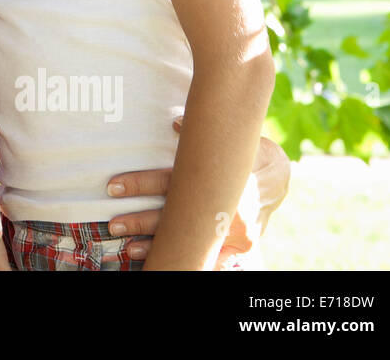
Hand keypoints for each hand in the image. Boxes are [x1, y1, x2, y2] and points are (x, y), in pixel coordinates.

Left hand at [105, 119, 288, 268]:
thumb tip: (176, 124)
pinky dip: (193, 262)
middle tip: (113, 224)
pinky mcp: (242, 245)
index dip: (140, 184)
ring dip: (158, 245)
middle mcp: (224, 207)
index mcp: (214, 178)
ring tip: (130, 249)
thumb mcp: (222, 141)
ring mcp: (235, 230)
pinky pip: (214, 259)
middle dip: (141, 222)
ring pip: (190, 241)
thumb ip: (197, 136)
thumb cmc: (240, 154)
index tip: (113, 187)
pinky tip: (171, 266)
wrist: (276, 177)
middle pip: (175, 215)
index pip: (170, 181)